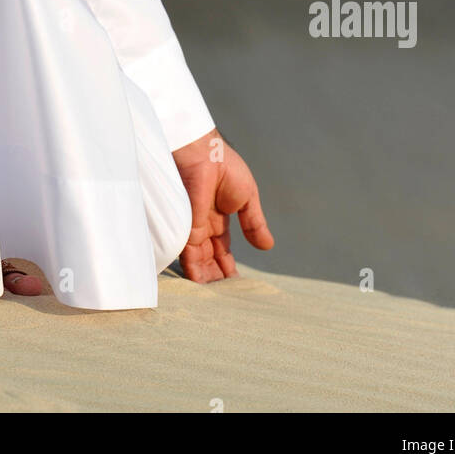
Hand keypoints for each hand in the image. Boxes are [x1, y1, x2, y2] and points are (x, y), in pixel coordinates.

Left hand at [172, 129, 273, 282]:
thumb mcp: (247, 198)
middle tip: (226, 297)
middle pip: (209, 257)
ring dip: (207, 278)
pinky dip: (194, 271)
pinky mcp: (186, 228)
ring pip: (199, 259)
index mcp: (219, 216)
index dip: (227, 264)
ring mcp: (193, 227)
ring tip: (216, 298)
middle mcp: (204, 224)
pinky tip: (202, 286)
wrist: (205, 154)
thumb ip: (254, 223)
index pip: (222, 247)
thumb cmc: (226, 168)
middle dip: (216, 275)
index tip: (235, 283)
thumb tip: (268, 247)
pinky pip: (188, 254)